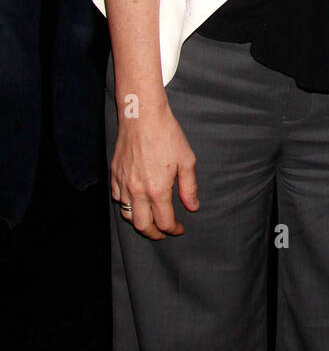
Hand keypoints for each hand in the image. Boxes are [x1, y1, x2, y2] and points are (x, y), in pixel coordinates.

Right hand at [110, 99, 198, 238]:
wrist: (142, 116)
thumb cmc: (167, 135)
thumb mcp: (186, 161)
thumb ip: (189, 187)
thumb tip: (192, 207)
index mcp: (157, 190)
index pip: (164, 222)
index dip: (174, 229)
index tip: (179, 228)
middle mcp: (137, 191)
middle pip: (142, 225)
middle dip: (154, 234)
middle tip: (163, 232)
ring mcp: (123, 183)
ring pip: (126, 214)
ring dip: (139, 220)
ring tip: (149, 219)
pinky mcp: (114, 173)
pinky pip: (117, 197)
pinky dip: (125, 204)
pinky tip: (134, 200)